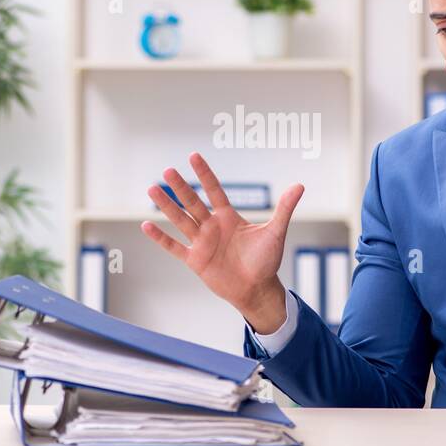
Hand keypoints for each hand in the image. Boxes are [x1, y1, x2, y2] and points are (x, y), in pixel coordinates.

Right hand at [140, 152, 303, 331]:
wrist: (257, 289)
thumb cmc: (266, 261)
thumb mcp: (275, 232)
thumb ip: (284, 208)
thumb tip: (299, 185)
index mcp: (228, 217)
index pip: (214, 190)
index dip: (205, 174)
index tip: (193, 156)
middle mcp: (212, 226)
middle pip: (193, 202)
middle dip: (180, 187)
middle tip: (167, 170)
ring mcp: (202, 242)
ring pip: (180, 220)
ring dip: (166, 206)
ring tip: (152, 189)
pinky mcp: (195, 260)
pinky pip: (174, 246)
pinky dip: (160, 238)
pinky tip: (146, 226)